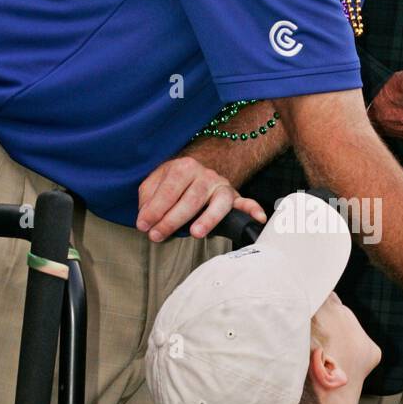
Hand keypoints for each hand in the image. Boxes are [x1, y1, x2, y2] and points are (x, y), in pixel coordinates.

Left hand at [136, 154, 266, 242]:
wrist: (198, 171)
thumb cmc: (174, 182)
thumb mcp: (155, 182)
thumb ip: (147, 198)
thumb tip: (145, 218)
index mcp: (184, 168)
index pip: (169, 189)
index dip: (155, 209)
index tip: (144, 226)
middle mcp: (205, 175)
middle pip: (191, 198)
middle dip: (173, 219)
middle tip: (158, 235)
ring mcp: (222, 186)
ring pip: (218, 202)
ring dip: (208, 218)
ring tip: (196, 233)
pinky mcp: (234, 197)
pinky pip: (246, 202)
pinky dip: (253, 210)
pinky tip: (258, 218)